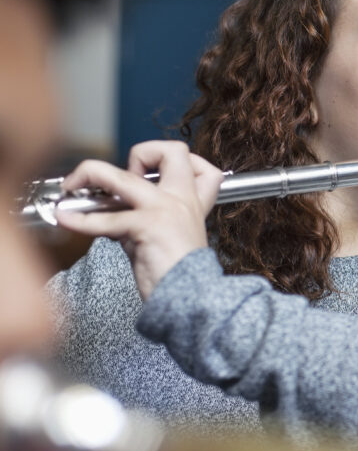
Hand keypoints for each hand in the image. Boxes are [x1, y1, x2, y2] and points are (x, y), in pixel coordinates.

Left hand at [54, 141, 222, 298]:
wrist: (189, 300)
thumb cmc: (177, 273)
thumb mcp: (168, 235)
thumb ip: (145, 215)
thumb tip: (112, 205)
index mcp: (193, 202)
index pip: (198, 164)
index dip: (171, 162)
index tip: (147, 174)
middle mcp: (182, 200)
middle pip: (173, 151)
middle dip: (143, 151)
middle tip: (122, 174)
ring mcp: (165, 210)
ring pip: (123, 176)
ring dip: (89, 174)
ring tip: (71, 184)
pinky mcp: (147, 226)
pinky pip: (104, 218)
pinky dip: (79, 220)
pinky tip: (66, 219)